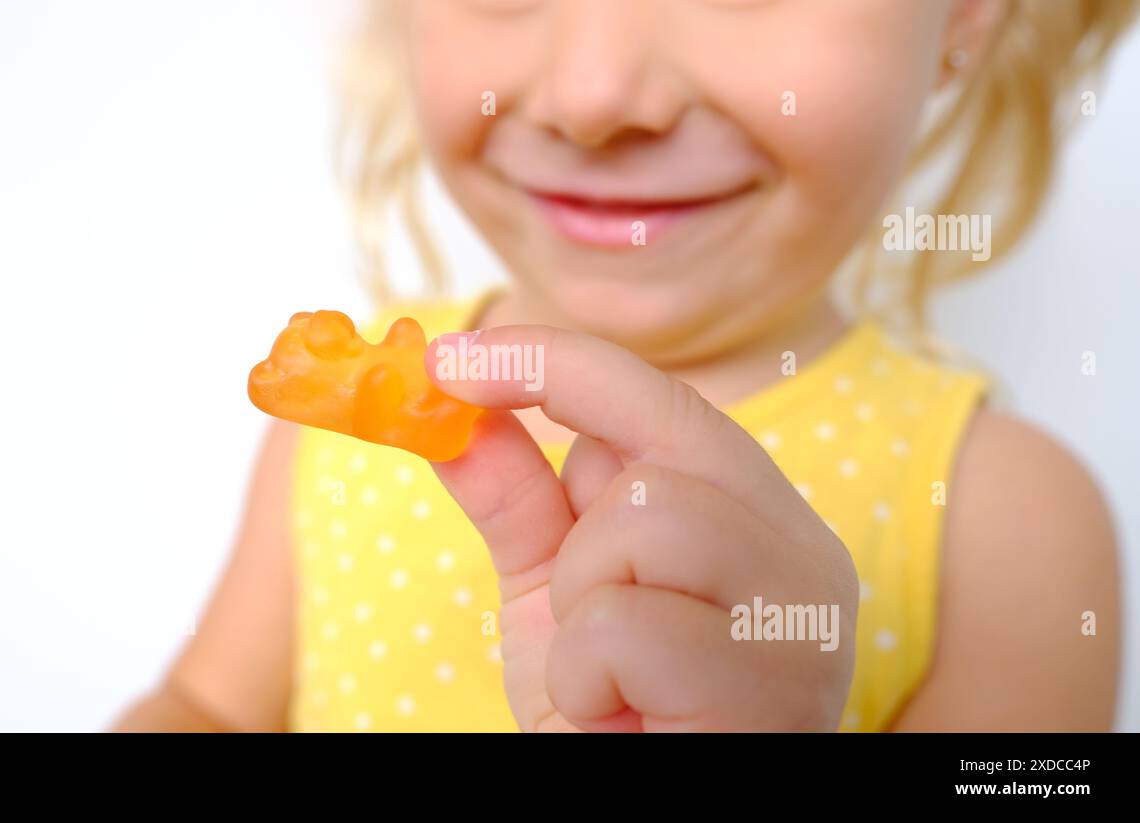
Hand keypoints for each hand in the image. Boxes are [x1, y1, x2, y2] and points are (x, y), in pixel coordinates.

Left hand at [426, 326, 857, 731]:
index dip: (547, 361)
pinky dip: (589, 679)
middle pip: (652, 455)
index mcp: (752, 512)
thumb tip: (447, 400)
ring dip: (584, 614)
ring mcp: (799, 621)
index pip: (656, 393)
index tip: (447, 356)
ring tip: (616, 682)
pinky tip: (630, 721)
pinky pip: (627, 625)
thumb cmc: (619, 712)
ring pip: (644, 524)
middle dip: (579, 540)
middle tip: (586, 618)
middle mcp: (800, 551)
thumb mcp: (556, 592)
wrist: (645, 809)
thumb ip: (514, 494)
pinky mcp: (770, 690)